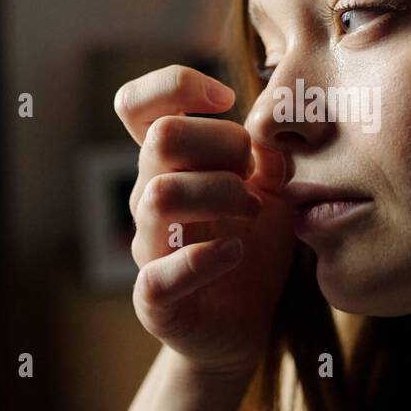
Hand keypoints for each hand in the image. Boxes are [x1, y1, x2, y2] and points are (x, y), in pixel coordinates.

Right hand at [116, 65, 296, 378]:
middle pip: (161, 137)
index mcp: (169, 166)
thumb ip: (268, 156)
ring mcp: (148, 248)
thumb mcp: (272, 192)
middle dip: (220, 143)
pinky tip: (235, 253)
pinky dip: (204, 259)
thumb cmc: (252, 247)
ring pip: (160, 195)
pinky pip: (161, 272)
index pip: (137, 104)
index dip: (174, 85)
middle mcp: (148, 199)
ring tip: (254, 213)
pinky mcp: (154, 298)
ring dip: (220, 195)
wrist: (246, 325)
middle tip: (254, 174)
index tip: (226, 99)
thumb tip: (270, 123)